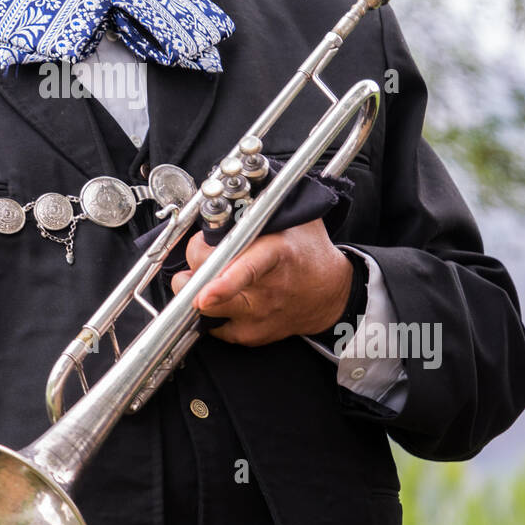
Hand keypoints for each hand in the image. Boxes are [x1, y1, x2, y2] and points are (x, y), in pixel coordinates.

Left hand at [170, 218, 352, 346]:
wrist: (331, 294)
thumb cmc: (308, 252)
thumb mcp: (295, 219)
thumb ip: (262, 206)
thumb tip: (232, 189)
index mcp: (276, 255)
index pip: (248, 270)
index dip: (224, 283)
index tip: (205, 294)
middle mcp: (267, 291)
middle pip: (213, 289)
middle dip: (193, 272)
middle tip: (199, 254)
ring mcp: (259, 317)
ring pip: (208, 311)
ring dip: (194, 291)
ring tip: (200, 275)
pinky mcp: (252, 335)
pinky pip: (213, 325)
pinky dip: (209, 309)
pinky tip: (218, 294)